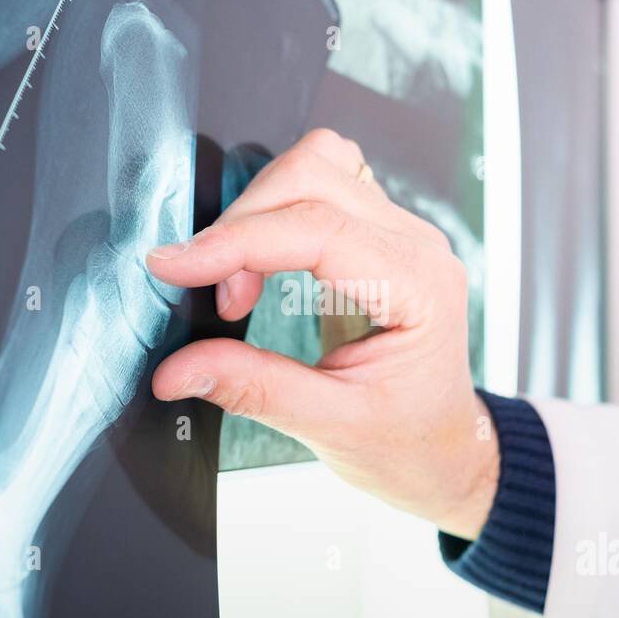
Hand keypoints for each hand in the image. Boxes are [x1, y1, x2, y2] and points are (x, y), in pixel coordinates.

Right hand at [144, 128, 497, 538]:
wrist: (445, 452)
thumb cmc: (411, 443)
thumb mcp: (333, 428)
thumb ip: (255, 390)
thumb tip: (178, 369)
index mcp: (418, 287)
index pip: (317, 230)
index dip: (235, 242)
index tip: (173, 265)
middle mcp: (415, 245)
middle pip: (312, 177)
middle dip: (242, 226)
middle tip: (221, 302)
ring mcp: (399, 233)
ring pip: (317, 165)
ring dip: (258, 210)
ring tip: (241, 282)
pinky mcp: (377, 234)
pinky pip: (324, 183)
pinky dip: (276, 209)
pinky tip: (263, 259)